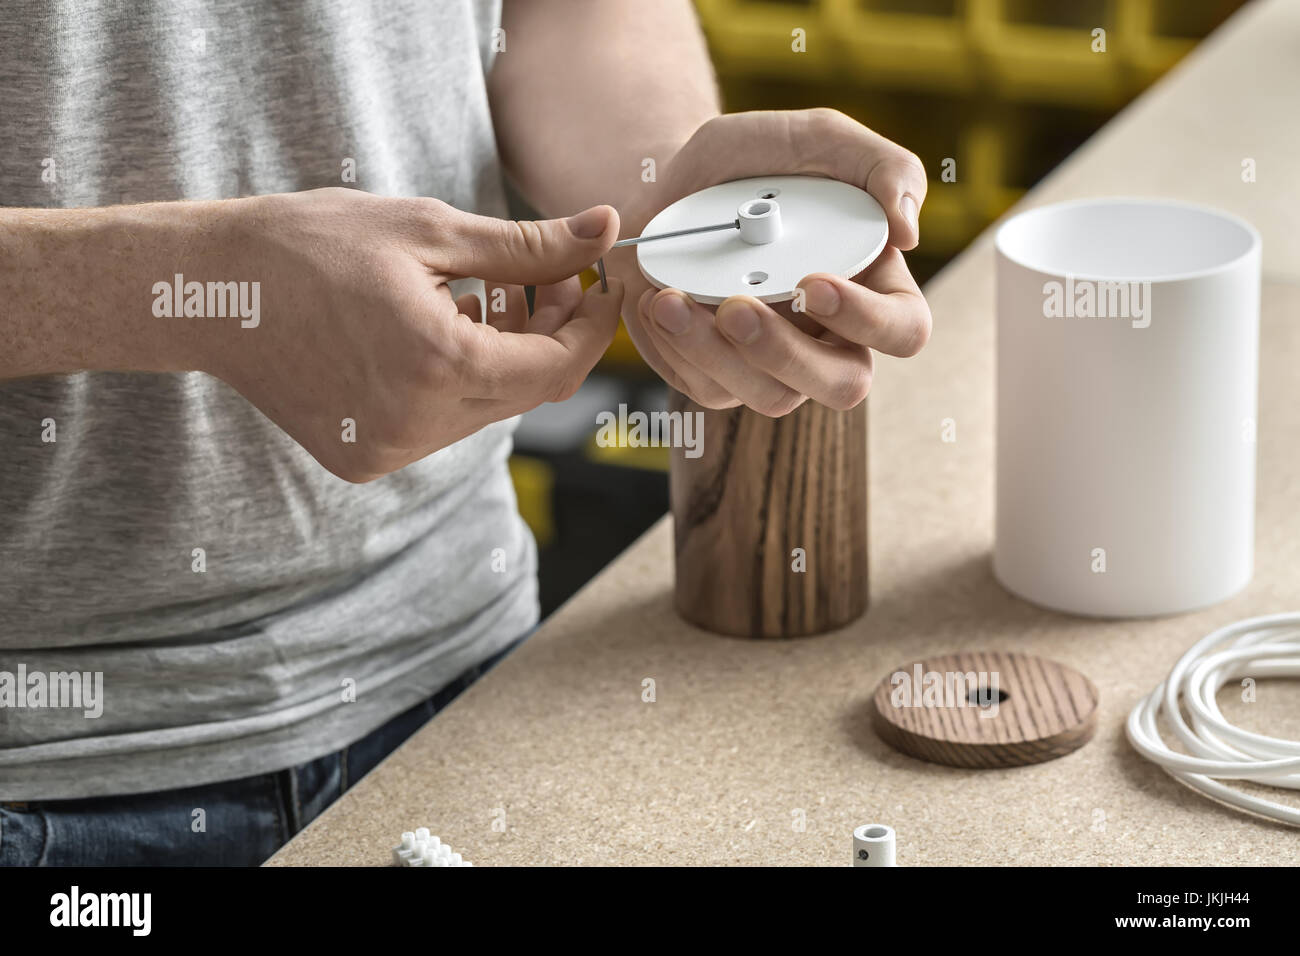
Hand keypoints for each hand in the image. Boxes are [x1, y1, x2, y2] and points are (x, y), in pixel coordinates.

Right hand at [204, 188, 622, 480]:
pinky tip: (441, 329)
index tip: (601, 285)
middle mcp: (419, 425)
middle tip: (545, 278)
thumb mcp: (429, 231)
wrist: (208, 290)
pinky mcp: (364, 458)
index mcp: (439, 366)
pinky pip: (443, 424)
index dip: (590, 326)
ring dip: (506, 357)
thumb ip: (527, 246)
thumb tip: (605, 230)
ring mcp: (389, 450)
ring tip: (486, 296)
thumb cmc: (312, 244)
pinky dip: (460, 381)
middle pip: (528, 392)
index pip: (556, 365)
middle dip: (550, 336)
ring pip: (488, 410)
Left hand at [608, 109, 930, 413]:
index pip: (904, 330)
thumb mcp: (817, 138)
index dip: (868, 320)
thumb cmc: (754, 164)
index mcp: (874, 289)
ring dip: (717, 352)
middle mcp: (832, 340)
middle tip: (735, 306)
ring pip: (771, 396)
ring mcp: (776, 368)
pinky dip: (679, 347)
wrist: (670, 185)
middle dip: (787, 352)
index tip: (812, 282)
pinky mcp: (720, 379)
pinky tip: (658, 302)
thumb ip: (881, 166)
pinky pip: (710, 388)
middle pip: (844, 385)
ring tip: (670, 298)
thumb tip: (910, 229)